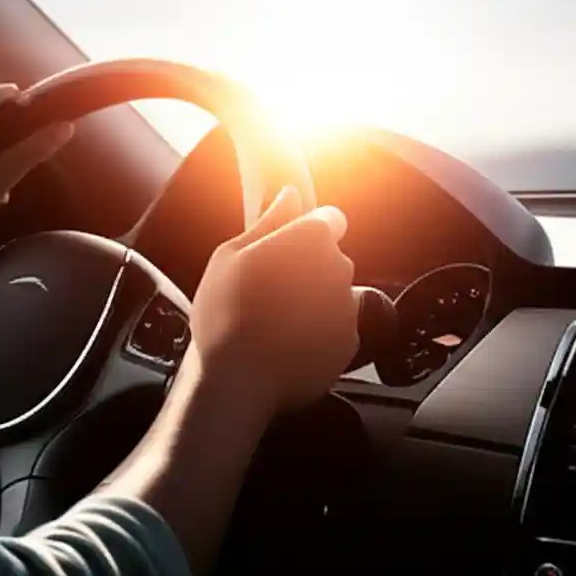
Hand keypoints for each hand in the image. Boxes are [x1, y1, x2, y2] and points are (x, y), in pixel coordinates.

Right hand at [187, 185, 357, 418]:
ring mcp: (348, 308)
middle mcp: (340, 268)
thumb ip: (268, 221)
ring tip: (275, 323)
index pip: (329, 218)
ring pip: (334, 294)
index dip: (307, 232)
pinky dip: (319, 333)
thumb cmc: (226, 314)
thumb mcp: (229, 256)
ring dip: (313, 302)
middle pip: (330, 259)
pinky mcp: (350, 344)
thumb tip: (289, 194)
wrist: (239, 380)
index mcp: (311, 238)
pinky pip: (336, 329)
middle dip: (307, 268)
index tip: (286, 248)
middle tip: (268, 290)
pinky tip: (287, 344)